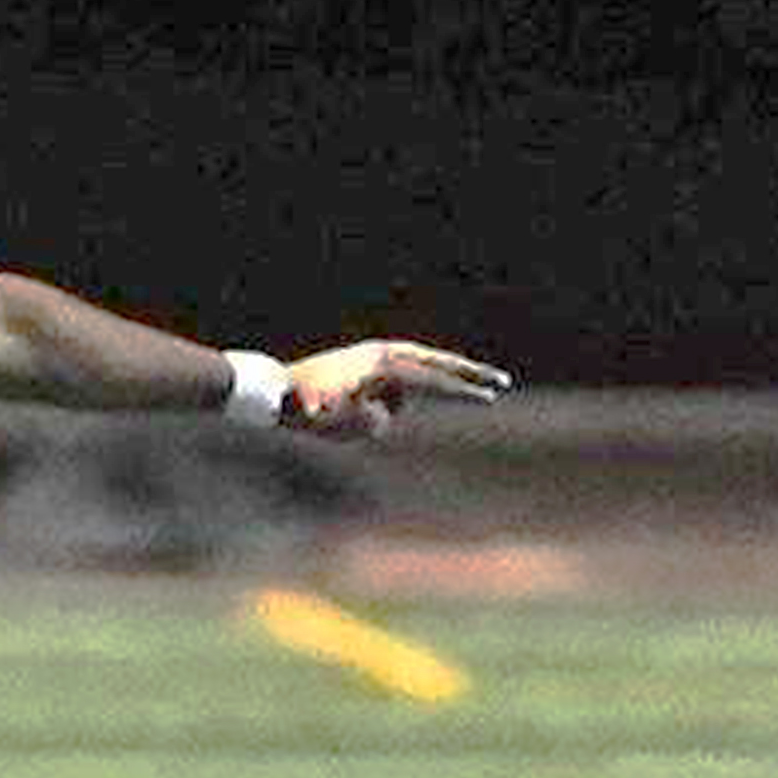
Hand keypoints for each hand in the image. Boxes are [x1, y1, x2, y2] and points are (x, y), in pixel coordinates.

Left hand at [278, 341, 511, 440]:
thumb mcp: (328, 421)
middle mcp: (382, 355)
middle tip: (502, 384)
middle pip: (438, 366)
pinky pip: (391, 394)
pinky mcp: (368, 367)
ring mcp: (375, 359)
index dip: (462, 392)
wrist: (275, 389)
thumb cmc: (301, 409)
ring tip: (348, 415)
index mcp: (379, 365)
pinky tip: (351, 411)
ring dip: (396, 406)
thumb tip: (381, 415)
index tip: (489, 398)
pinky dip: (385, 405)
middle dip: (470, 377)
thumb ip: (359, 421)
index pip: (432, 381)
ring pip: (407, 391)